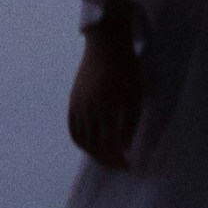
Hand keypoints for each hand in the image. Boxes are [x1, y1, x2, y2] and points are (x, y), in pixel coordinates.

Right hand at [66, 15, 145, 169]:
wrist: (106, 42)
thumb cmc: (126, 66)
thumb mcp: (135, 95)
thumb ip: (130, 123)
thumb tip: (124, 147)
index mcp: (105, 107)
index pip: (109, 145)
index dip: (117, 160)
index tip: (128, 165)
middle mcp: (87, 109)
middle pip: (93, 146)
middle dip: (106, 160)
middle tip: (118, 165)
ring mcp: (77, 104)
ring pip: (80, 139)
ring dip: (93, 153)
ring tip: (106, 156)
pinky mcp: (73, 99)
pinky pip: (72, 127)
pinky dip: (80, 140)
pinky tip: (91, 144)